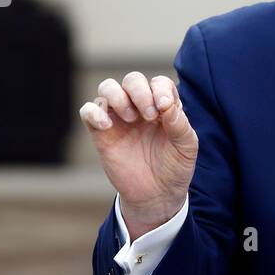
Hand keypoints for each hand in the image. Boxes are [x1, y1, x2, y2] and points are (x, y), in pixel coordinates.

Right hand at [79, 72, 197, 239]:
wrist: (157, 195)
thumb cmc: (174, 167)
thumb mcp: (186, 147)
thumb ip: (180, 124)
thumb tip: (166, 102)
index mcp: (162, 106)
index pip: (158, 82)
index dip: (160, 89)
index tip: (163, 108)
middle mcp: (139, 107)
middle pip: (132, 80)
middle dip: (139, 92)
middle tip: (149, 116)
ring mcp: (119, 118)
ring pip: (107, 88)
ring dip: (117, 97)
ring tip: (131, 119)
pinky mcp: (101, 133)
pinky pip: (87, 110)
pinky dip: (94, 112)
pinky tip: (107, 125)